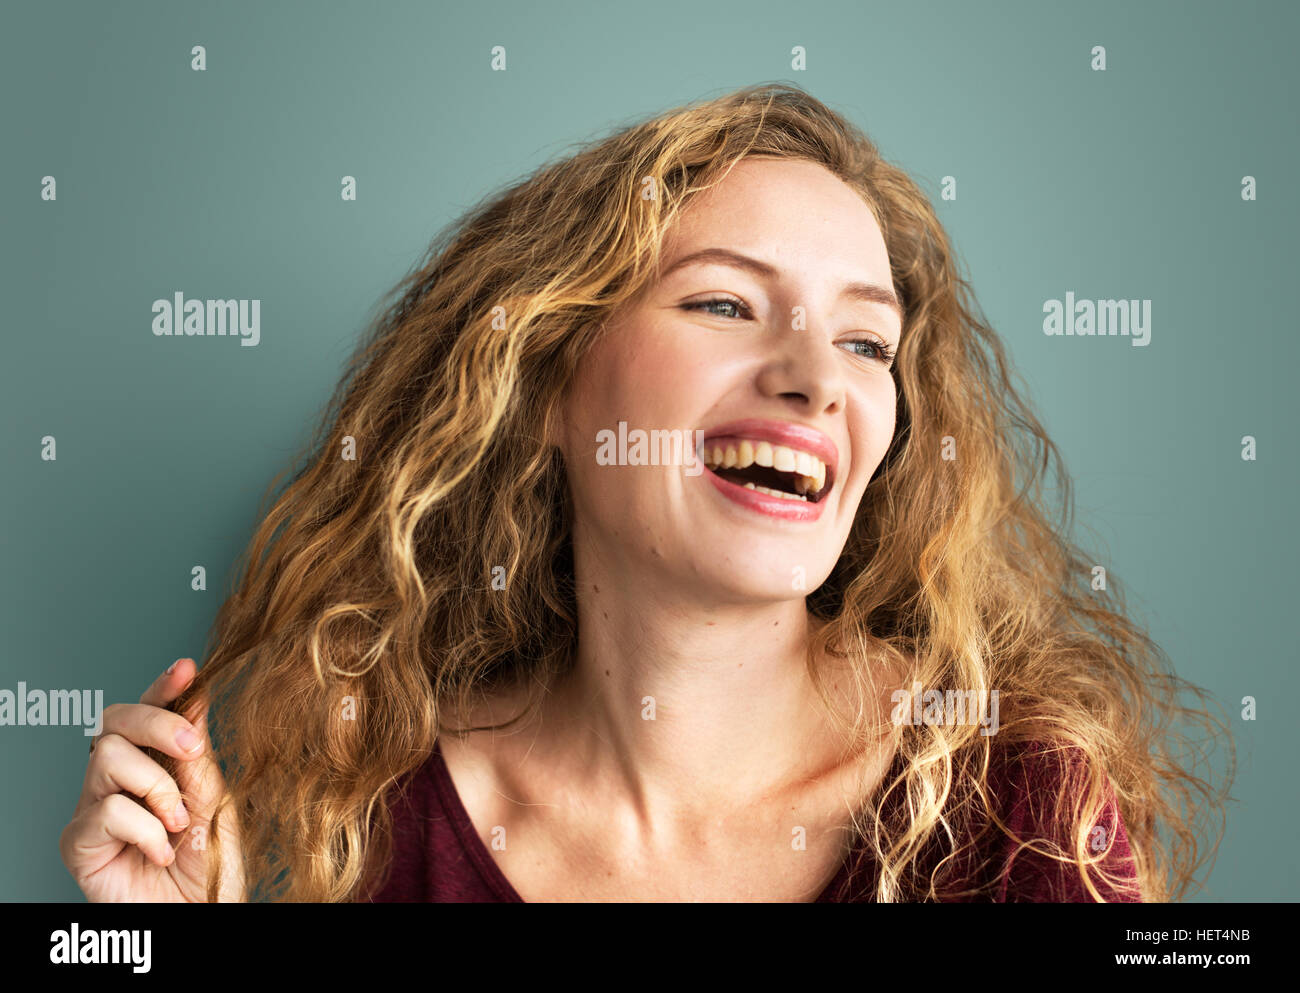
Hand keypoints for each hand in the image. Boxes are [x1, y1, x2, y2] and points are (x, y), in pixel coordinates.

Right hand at [59, 658, 245, 901]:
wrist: (198, 918)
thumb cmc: (206, 870)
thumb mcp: (215, 804)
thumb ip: (199, 759)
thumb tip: (197, 701)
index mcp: (153, 765)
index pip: (148, 714)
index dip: (163, 687)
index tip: (186, 668)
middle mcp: (116, 781)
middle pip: (114, 720)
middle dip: (158, 724)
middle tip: (191, 750)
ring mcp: (92, 809)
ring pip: (107, 756)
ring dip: (156, 787)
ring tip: (178, 823)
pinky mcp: (78, 842)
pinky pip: (107, 810)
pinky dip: (146, 829)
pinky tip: (161, 851)